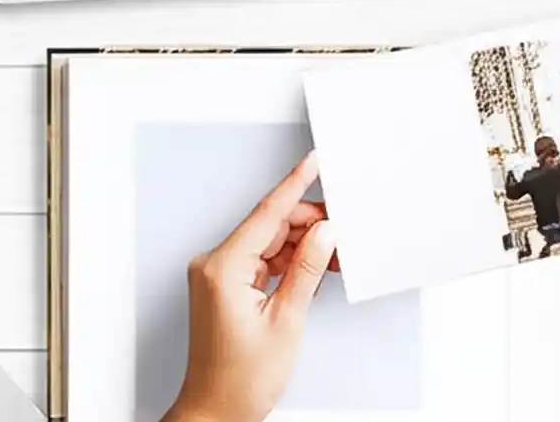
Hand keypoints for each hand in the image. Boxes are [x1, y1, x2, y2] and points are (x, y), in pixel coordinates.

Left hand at [164, 152, 338, 421]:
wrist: (216, 411)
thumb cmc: (240, 379)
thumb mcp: (286, 321)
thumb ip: (307, 270)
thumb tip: (324, 233)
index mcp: (223, 267)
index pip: (267, 214)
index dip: (295, 185)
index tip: (313, 162)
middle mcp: (215, 265)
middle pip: (270, 226)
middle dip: (309, 224)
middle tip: (344, 227)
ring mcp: (219, 275)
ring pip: (269, 243)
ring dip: (303, 245)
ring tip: (336, 255)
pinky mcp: (227, 286)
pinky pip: (263, 261)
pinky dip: (290, 262)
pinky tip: (315, 267)